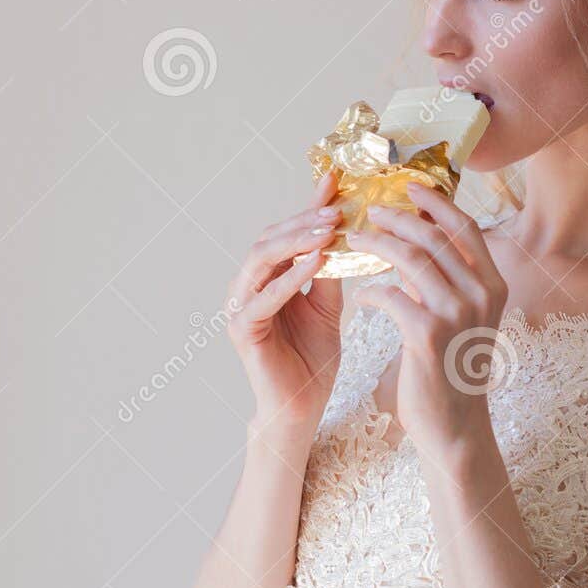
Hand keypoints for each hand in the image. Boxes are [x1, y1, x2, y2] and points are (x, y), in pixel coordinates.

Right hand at [226, 168, 345, 441]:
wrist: (302, 409)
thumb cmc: (313, 360)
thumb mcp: (328, 307)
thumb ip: (330, 272)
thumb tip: (346, 231)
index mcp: (267, 278)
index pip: (288, 233)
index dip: (309, 205)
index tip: (336, 179)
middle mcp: (248, 286)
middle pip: (270, 239)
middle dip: (304, 219)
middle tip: (337, 206)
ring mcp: (241, 306)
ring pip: (262, 259)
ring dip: (296, 240)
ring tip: (329, 227)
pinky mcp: (244, 329)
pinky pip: (266, 295)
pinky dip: (290, 275)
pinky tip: (316, 260)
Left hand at [345, 182, 509, 458]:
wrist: (454, 426)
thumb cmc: (452, 369)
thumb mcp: (462, 319)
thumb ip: (446, 280)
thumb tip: (418, 238)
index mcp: (495, 286)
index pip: (466, 229)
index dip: (437, 203)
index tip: (410, 186)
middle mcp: (481, 295)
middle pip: (434, 237)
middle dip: (398, 218)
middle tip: (371, 210)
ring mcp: (456, 315)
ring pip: (409, 259)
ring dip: (377, 244)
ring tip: (354, 240)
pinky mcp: (427, 336)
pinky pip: (389, 296)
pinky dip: (369, 290)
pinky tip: (359, 294)